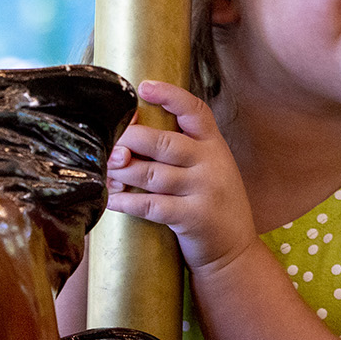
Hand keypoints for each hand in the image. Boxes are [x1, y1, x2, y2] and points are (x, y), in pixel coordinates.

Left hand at [106, 80, 257, 273]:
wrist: (234, 252)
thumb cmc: (212, 206)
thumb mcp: (209, 170)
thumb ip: (181, 152)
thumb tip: (128, 139)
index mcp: (215, 146)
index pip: (195, 111)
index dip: (169, 95)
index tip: (143, 87)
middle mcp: (212, 164)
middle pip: (163, 142)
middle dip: (129, 141)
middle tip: (108, 145)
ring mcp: (204, 191)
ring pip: (151, 174)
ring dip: (121, 173)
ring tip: (105, 172)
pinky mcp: (193, 218)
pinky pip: (151, 205)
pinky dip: (126, 202)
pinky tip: (111, 199)